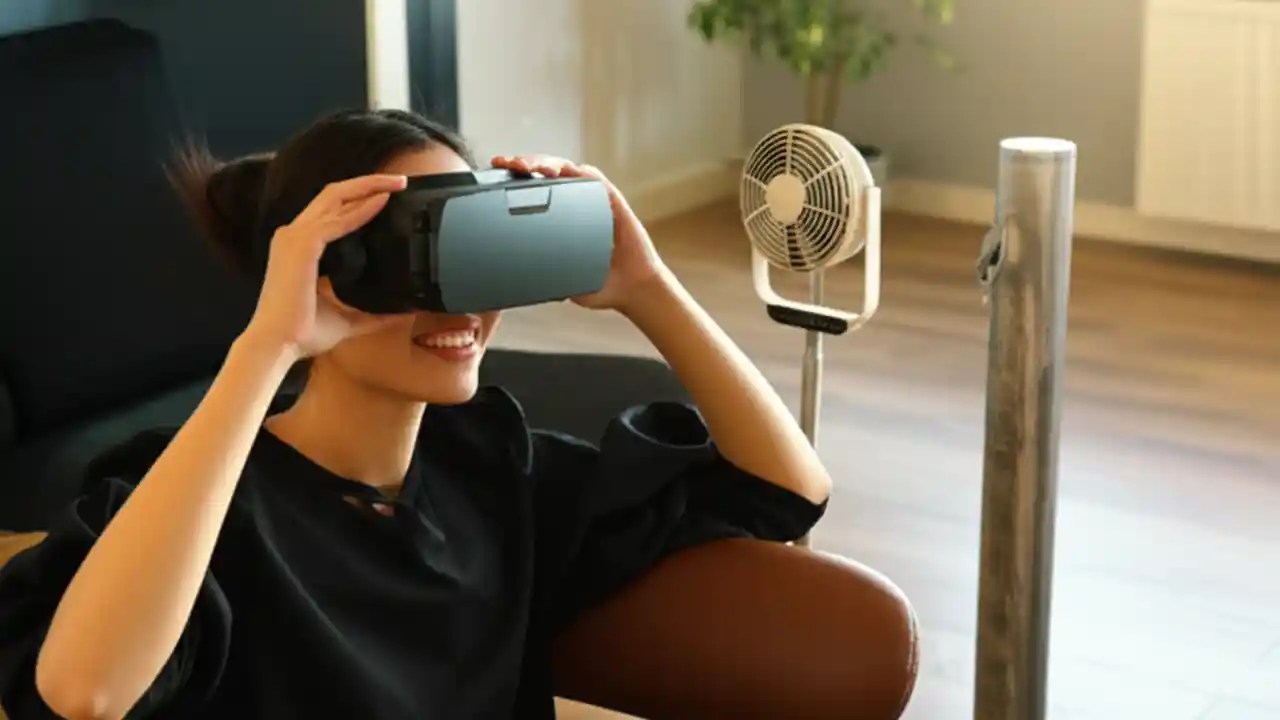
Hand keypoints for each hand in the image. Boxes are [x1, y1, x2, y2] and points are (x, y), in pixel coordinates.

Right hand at [241, 173, 408, 359]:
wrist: (277, 345)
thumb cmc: (303, 333)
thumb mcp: (348, 318)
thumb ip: (374, 313)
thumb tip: (403, 312)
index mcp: (299, 246)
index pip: (330, 210)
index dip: (358, 198)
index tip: (388, 196)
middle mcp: (293, 235)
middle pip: (334, 194)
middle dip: (368, 183)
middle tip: (400, 181)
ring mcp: (294, 237)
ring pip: (335, 197)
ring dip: (368, 187)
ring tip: (397, 184)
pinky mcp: (302, 245)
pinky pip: (337, 220)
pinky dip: (361, 210)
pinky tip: (382, 202)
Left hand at [490, 155, 669, 313]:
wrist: (630, 288)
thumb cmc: (597, 284)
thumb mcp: (560, 280)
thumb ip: (541, 278)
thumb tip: (511, 284)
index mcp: (558, 217)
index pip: (530, 189)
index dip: (510, 179)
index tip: (491, 174)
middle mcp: (573, 201)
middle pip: (543, 171)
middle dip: (521, 162)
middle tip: (503, 164)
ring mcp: (591, 197)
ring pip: (563, 168)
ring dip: (542, 161)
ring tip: (525, 165)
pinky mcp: (610, 198)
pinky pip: (590, 176)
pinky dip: (573, 170)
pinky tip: (557, 170)